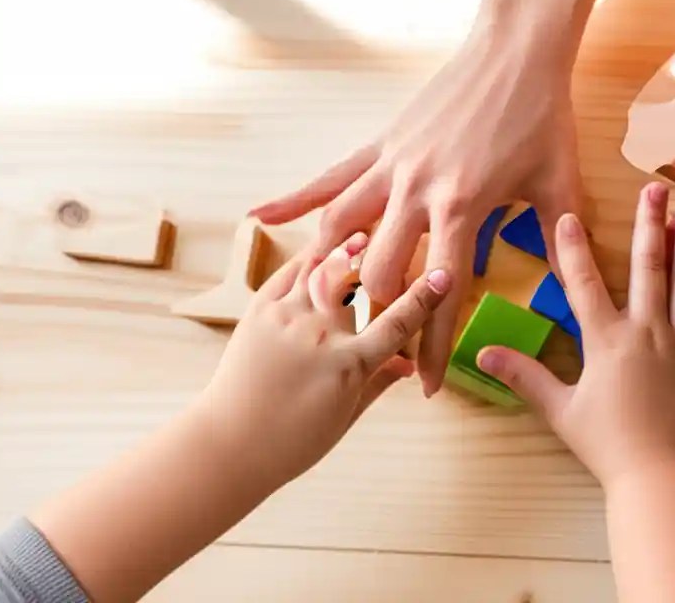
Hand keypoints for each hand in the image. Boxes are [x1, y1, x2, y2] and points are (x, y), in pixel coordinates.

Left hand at [196, 233, 451, 487]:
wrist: (228, 445)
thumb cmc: (292, 442)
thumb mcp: (346, 416)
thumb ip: (380, 382)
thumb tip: (410, 364)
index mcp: (348, 366)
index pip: (398, 323)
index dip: (425, 298)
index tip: (445, 275)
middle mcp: (319, 335)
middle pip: (361, 281)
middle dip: (382, 257)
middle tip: (399, 237)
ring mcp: (287, 319)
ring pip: (325, 267)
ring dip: (347, 247)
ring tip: (364, 229)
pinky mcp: (259, 311)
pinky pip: (291, 272)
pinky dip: (311, 257)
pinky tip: (324, 246)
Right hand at [250, 20, 582, 396]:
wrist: (515, 49)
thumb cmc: (542, 116)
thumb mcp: (559, 185)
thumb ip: (562, 241)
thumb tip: (576, 289)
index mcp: (463, 208)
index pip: (439, 294)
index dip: (433, 345)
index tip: (427, 385)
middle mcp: (416, 191)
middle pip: (376, 271)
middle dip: (373, 319)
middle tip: (372, 353)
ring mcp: (392, 165)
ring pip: (341, 227)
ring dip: (329, 269)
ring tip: (318, 308)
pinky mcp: (380, 143)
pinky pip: (331, 177)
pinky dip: (295, 198)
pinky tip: (260, 216)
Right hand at [478, 182, 674, 487]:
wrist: (661, 478)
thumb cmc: (607, 447)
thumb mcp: (560, 411)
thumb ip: (524, 376)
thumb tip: (483, 353)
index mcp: (607, 341)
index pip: (583, 285)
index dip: (574, 249)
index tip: (570, 215)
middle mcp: (648, 333)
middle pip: (648, 269)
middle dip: (649, 225)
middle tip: (656, 189)